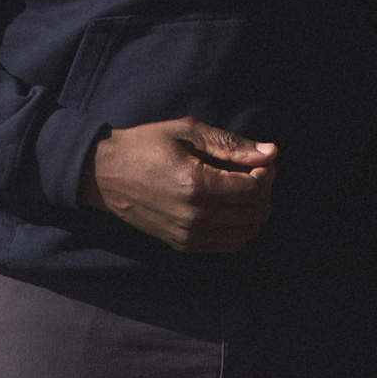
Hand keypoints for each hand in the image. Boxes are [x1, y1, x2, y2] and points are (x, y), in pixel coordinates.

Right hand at [78, 118, 276, 251]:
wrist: (104, 175)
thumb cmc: (145, 146)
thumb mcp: (187, 132)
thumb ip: (231, 144)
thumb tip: (271, 152)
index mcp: (197, 185)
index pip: (256, 188)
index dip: (266, 171)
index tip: (257, 158)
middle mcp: (196, 217)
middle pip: (256, 211)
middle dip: (263, 189)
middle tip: (250, 170)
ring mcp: (190, 236)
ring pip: (247, 231)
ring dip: (253, 209)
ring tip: (238, 187)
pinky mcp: (184, 245)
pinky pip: (230, 244)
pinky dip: (239, 226)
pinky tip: (227, 204)